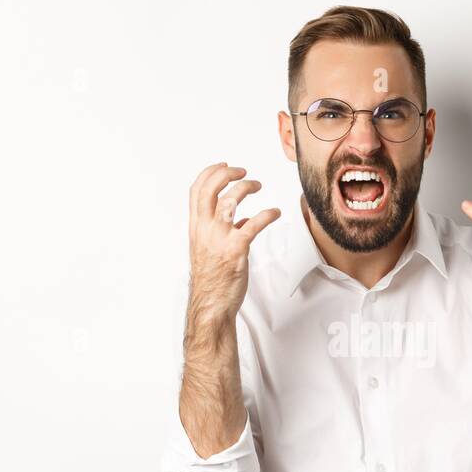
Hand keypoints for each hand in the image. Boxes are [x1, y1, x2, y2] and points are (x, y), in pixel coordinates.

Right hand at [188, 162, 280, 322]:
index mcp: (196, 228)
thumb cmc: (212, 279)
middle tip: (243, 172)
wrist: (210, 305)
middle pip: (210, 189)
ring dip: (246, 187)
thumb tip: (242, 220)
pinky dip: (267, 214)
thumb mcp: (209, 250)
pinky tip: (275, 212)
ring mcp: (219, 239)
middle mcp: (204, 230)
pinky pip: (253, 224)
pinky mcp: (235, 251)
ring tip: (258, 185)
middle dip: (227, 174)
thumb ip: (223, 232)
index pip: (196, 190)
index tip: (224, 166)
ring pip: (230, 201)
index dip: (210, 173)